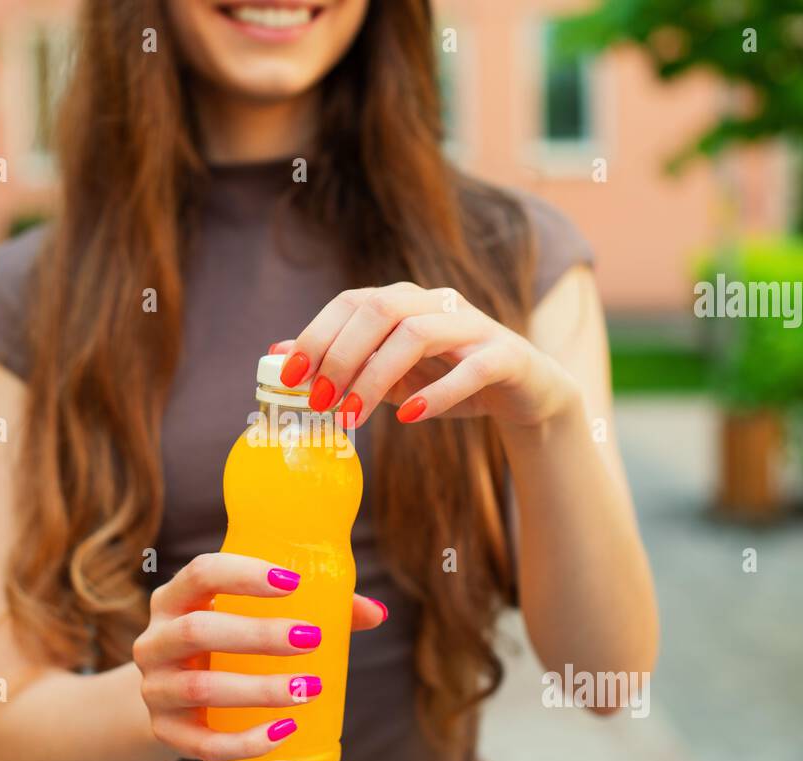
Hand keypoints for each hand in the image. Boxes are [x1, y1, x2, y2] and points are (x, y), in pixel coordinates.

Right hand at [132, 553, 387, 760]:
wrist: (172, 700)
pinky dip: (243, 742)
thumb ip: (312, 609)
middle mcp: (155, 639)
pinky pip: (200, 743)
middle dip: (257, 635)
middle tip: (311, 639)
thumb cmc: (225, 645)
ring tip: (308, 690)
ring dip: (258, 690)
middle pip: (197, 630)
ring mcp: (155, 688)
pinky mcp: (166, 732)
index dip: (244, 574)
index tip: (293, 582)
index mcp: (175, 598)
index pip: (201, 572)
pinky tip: (283, 734)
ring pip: (200, 689)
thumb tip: (376, 613)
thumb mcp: (249, 618)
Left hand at [271, 281, 580, 429]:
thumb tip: (277, 357)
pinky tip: (410, 418)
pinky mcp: (505, 356)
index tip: (291, 378)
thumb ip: (342, 364)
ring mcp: (473, 326)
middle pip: (380, 309)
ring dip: (376, 377)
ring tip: (352, 417)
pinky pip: (471, 368)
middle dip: (341, 356)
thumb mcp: (389, 376)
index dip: (316, 335)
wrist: (524, 393)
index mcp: (404, 300)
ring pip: (417, 334)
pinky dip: (437, 392)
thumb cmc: (448, 379)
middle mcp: (436, 303)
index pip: (351, 302)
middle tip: (319, 402)